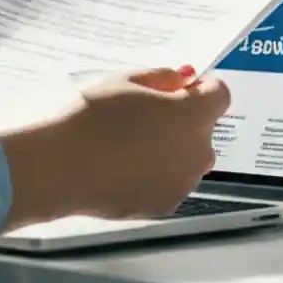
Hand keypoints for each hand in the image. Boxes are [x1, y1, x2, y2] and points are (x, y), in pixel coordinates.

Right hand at [0, 66, 230, 225]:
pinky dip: (155, 177)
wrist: (63, 167)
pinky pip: (169, 184)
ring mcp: (184, 182)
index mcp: (195, 115)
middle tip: (146, 118)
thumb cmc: (92, 118)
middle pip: (204, 131)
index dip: (202, 89)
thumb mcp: (125, 81)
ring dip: (171, 151)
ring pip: (187, 160)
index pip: (220, 94)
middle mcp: (199, 151)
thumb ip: (162, 78)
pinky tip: (124, 170)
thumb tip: (182, 78)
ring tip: (130, 147)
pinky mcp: (166, 205)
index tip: (181, 89)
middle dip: (184, 122)